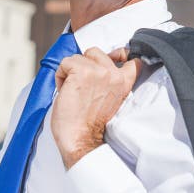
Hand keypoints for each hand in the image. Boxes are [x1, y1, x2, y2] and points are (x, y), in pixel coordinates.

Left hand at [51, 47, 140, 168]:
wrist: (81, 140)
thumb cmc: (90, 125)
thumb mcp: (111, 100)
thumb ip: (109, 81)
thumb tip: (101, 65)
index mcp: (124, 83)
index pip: (132, 60)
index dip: (120, 55)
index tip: (116, 59)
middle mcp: (114, 74)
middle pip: (95, 52)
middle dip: (84, 65)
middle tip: (82, 86)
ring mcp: (98, 72)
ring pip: (77, 57)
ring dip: (70, 72)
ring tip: (73, 91)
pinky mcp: (81, 72)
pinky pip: (65, 62)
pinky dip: (60, 76)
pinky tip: (65, 91)